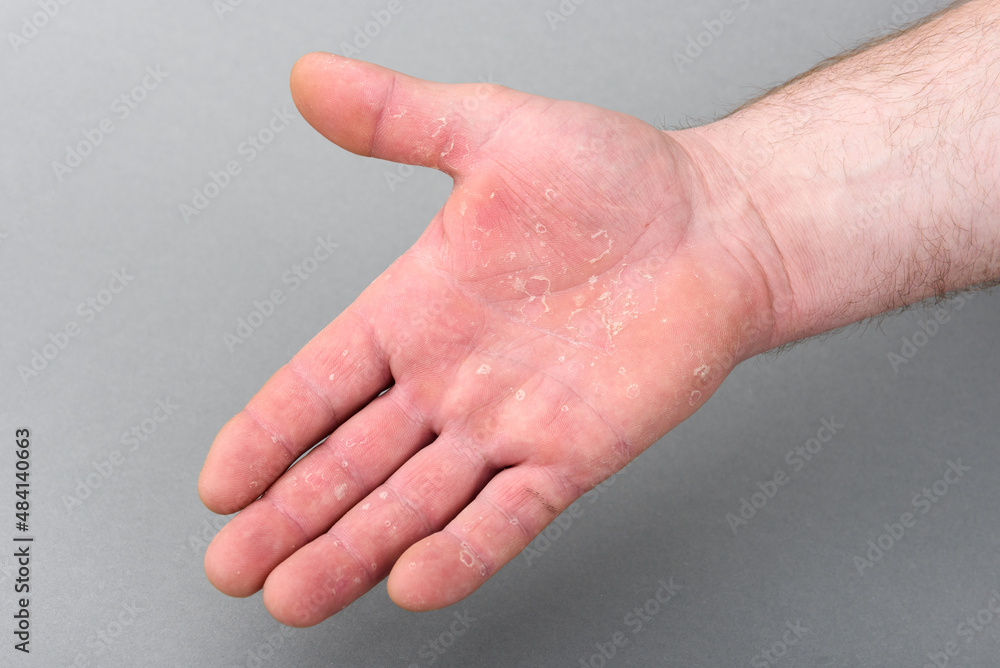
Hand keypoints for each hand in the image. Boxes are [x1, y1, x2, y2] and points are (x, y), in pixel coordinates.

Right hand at [197, 52, 776, 625]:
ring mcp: (509, 423)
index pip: (320, 383)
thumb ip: (398, 116)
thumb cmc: (620, 179)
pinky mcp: (573, 453)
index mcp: (420, 308)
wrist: (720, 225)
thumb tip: (313, 79)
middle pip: (350, 461)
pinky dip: (463, 551)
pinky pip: (509, 515)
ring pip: (414, 501)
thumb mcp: (494, 129)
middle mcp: (453, 377)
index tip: (221, 481)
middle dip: (289, 515)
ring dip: (352, 549)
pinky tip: (413, 581)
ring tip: (295, 593)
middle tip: (235, 565)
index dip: (267, 433)